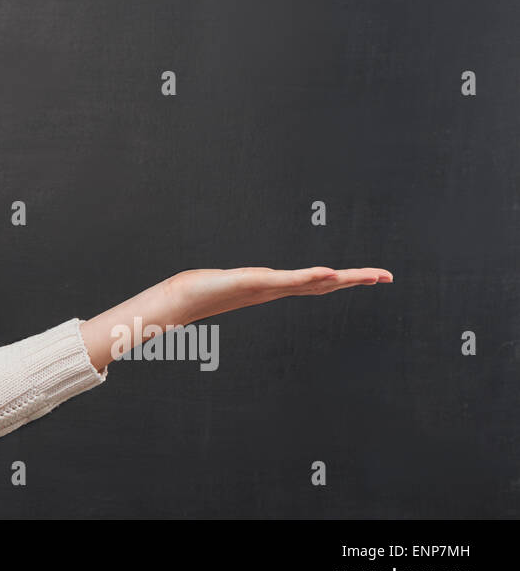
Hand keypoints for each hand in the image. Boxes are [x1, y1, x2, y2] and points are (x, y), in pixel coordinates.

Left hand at [159, 267, 393, 323]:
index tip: (374, 277)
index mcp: (276, 286)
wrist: (182, 297)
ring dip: (342, 279)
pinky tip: (329, 274)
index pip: (318, 283)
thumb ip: (241, 280)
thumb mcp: (232, 281)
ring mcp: (268, 287)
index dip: (346, 280)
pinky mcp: (254, 283)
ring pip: (313, 283)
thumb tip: (246, 279)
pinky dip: (310, 277)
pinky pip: (288, 281)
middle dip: (357, 280)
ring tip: (371, 275)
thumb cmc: (203, 290)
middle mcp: (277, 288)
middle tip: (388, 276)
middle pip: (325, 284)